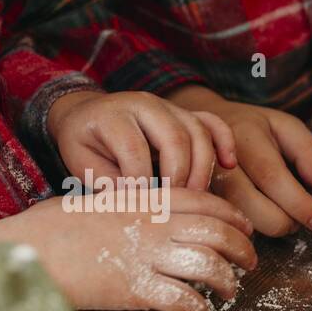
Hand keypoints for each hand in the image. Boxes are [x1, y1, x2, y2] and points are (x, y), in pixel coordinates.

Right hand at [0, 188, 256, 310]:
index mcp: (146, 201)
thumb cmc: (52, 227)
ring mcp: (146, 256)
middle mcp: (153, 225)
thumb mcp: (100, 202)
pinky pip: (184, 298)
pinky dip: (199, 308)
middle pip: (219, 233)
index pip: (207, 202)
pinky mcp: (135, 288)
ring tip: (229, 292)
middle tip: (249, 264)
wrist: (25, 249)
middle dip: (243, 250)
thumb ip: (134, 206)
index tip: (245, 230)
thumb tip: (156, 216)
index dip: (234, 217)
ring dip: (228, 282)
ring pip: (210, 265)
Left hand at [47, 90, 236, 190]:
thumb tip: (139, 205)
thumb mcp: (82, 164)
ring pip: (199, 132)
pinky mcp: (187, 114)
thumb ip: (108, 184)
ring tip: (195, 198)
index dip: (140, 184)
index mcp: (112, 115)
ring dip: (202, 170)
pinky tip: (229, 164)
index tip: (140, 206)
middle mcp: (144, 104)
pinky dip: (225, 143)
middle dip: (178, 177)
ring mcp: (170, 107)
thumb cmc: (85, 144)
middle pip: (175, 138)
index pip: (134, 150)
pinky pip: (214, 123)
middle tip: (175, 205)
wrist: (87, 116)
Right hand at [167, 85, 311, 235]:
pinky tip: (259, 212)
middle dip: (284, 222)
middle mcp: (217, 161)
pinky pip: (226, 224)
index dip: (299, 203)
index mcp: (243, 137)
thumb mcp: (285, 126)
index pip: (272, 177)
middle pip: (252, 207)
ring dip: (269, 226)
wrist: (203, 126)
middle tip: (300, 217)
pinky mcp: (197, 201)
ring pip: (238, 222)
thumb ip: (309, 152)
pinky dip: (250, 227)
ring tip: (281, 211)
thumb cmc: (250, 128)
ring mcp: (203, 183)